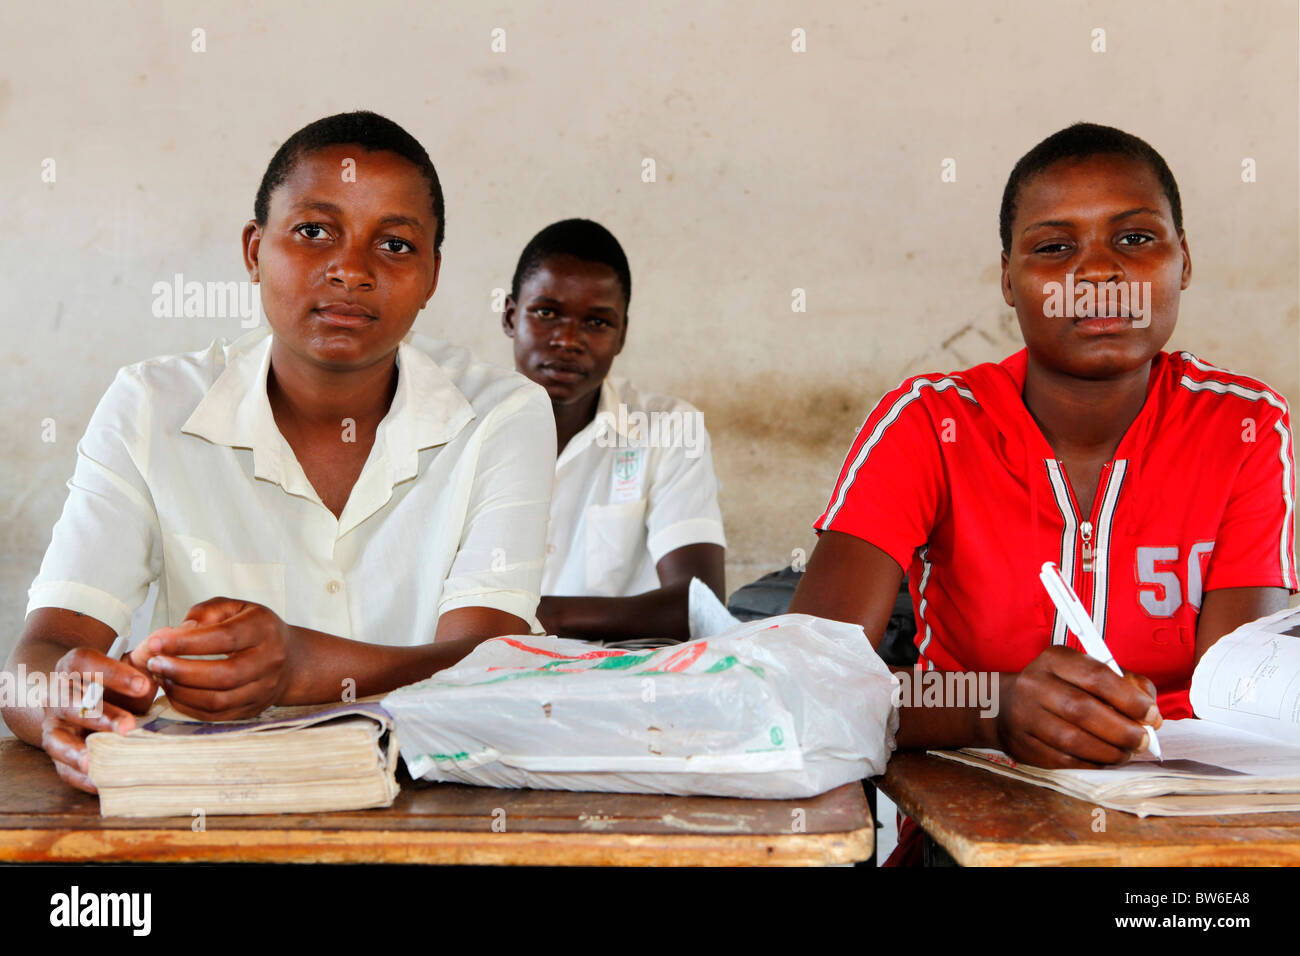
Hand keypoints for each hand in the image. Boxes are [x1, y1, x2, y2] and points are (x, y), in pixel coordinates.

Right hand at [40, 645, 157, 793]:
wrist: (78, 698)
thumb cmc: (111, 682)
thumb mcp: (128, 664)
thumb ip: (146, 655)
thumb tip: (171, 641)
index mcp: (72, 667)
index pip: (86, 663)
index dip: (113, 674)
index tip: (144, 683)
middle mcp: (57, 696)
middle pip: (71, 704)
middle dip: (100, 716)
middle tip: (129, 726)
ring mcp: (54, 726)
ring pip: (58, 739)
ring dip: (77, 751)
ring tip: (95, 762)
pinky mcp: (57, 753)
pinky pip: (62, 769)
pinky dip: (79, 778)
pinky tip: (98, 783)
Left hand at [132, 597, 295, 721]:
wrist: (290, 659)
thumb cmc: (253, 628)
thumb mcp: (234, 607)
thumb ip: (205, 612)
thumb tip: (178, 632)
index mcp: (264, 629)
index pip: (224, 638)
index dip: (186, 642)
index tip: (156, 642)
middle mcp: (270, 661)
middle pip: (224, 675)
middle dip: (182, 671)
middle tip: (154, 664)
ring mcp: (264, 689)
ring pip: (219, 700)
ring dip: (182, 692)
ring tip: (160, 678)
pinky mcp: (253, 709)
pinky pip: (216, 716)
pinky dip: (189, 707)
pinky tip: (174, 692)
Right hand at [994, 646, 1162, 768]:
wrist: (1005, 704)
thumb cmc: (1060, 687)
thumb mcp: (1087, 672)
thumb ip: (1125, 684)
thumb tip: (1150, 714)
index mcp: (1055, 660)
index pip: (1096, 676)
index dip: (1129, 699)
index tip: (1152, 716)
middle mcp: (1035, 684)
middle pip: (1083, 710)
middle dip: (1122, 731)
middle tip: (1143, 741)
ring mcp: (1025, 716)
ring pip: (1073, 740)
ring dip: (1109, 752)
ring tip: (1126, 753)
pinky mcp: (1023, 745)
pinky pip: (1063, 760)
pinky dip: (1091, 763)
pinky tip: (1104, 760)